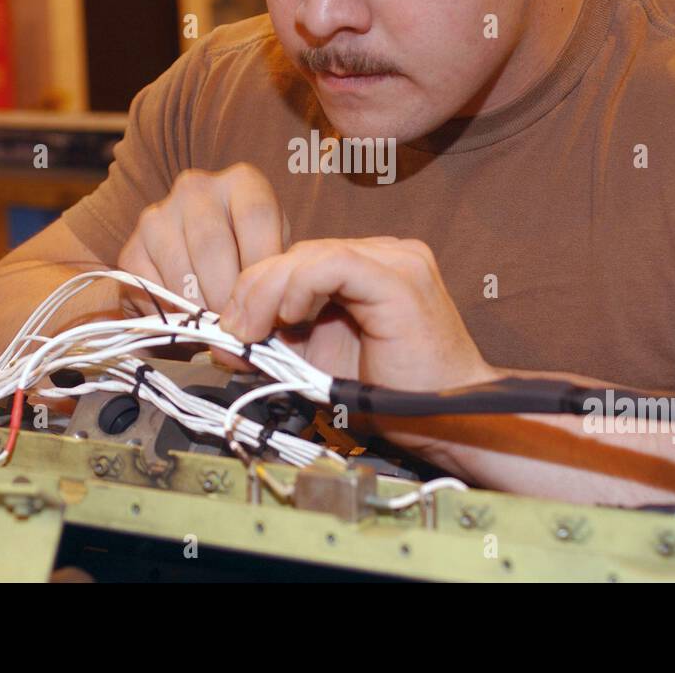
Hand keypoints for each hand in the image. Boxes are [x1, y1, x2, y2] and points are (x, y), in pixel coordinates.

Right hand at [117, 164, 289, 363]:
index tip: (266, 300)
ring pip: (181, 271)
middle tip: (239, 326)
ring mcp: (158, 216)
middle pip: (213, 246)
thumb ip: (273, 271)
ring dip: (201, 309)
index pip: (256, 216)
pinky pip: (151, 289)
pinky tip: (189, 320)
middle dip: (227, 295)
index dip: (262, 264)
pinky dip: (172, 313)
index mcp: (242, 183)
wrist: (199, 264)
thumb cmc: (248, 256)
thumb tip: (270, 311)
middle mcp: (196, 189)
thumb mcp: (272, 252)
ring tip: (216, 328)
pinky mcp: (131, 250)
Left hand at [219, 237, 493, 393]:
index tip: (232, 330)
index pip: (298, 260)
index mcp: (370, 267)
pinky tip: (289, 316)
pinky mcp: (399, 279)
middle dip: (254, 289)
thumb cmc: (393, 398)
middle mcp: (387, 253)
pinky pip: (333, 264)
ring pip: (310, 253)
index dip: (257, 288)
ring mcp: (397, 261)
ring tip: (251, 330)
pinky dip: (299, 287)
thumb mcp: (319, 364)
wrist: (450, 422)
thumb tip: (225, 340)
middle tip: (233, 332)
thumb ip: (277, 345)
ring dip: (267, 291)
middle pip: (299, 252)